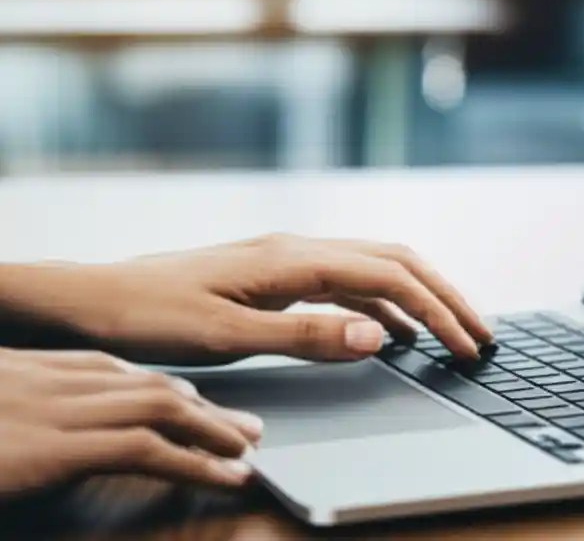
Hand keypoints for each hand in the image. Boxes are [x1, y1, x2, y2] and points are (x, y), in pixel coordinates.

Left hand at [0, 234, 491, 364]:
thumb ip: (305, 335)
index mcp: (292, 258)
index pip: (389, 276)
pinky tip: (392, 332)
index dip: (437, 310)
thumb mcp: (225, 335)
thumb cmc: (149, 315)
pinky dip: (383, 304)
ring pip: (376, 267)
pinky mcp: (277, 275)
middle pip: (396, 260)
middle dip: (445, 296)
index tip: (467, 345)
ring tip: (452, 332)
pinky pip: (348, 282)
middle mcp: (298, 248)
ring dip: (420, 297)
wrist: (93, 296)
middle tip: (481, 334)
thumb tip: (378, 336)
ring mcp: (289, 258)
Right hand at [0, 348, 260, 496]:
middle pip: (150, 385)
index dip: (168, 389)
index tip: (200, 405)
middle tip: (246, 428)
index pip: (119, 370)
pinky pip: (142, 450)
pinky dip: (194, 464)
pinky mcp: (56, 449)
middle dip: (205, 408)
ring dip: (213, 430)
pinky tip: (226, 478)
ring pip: (159, 408)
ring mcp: (57, 410)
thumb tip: (45, 434)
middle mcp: (54, 379)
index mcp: (37, 367)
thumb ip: (24, 412)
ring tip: (247, 451)